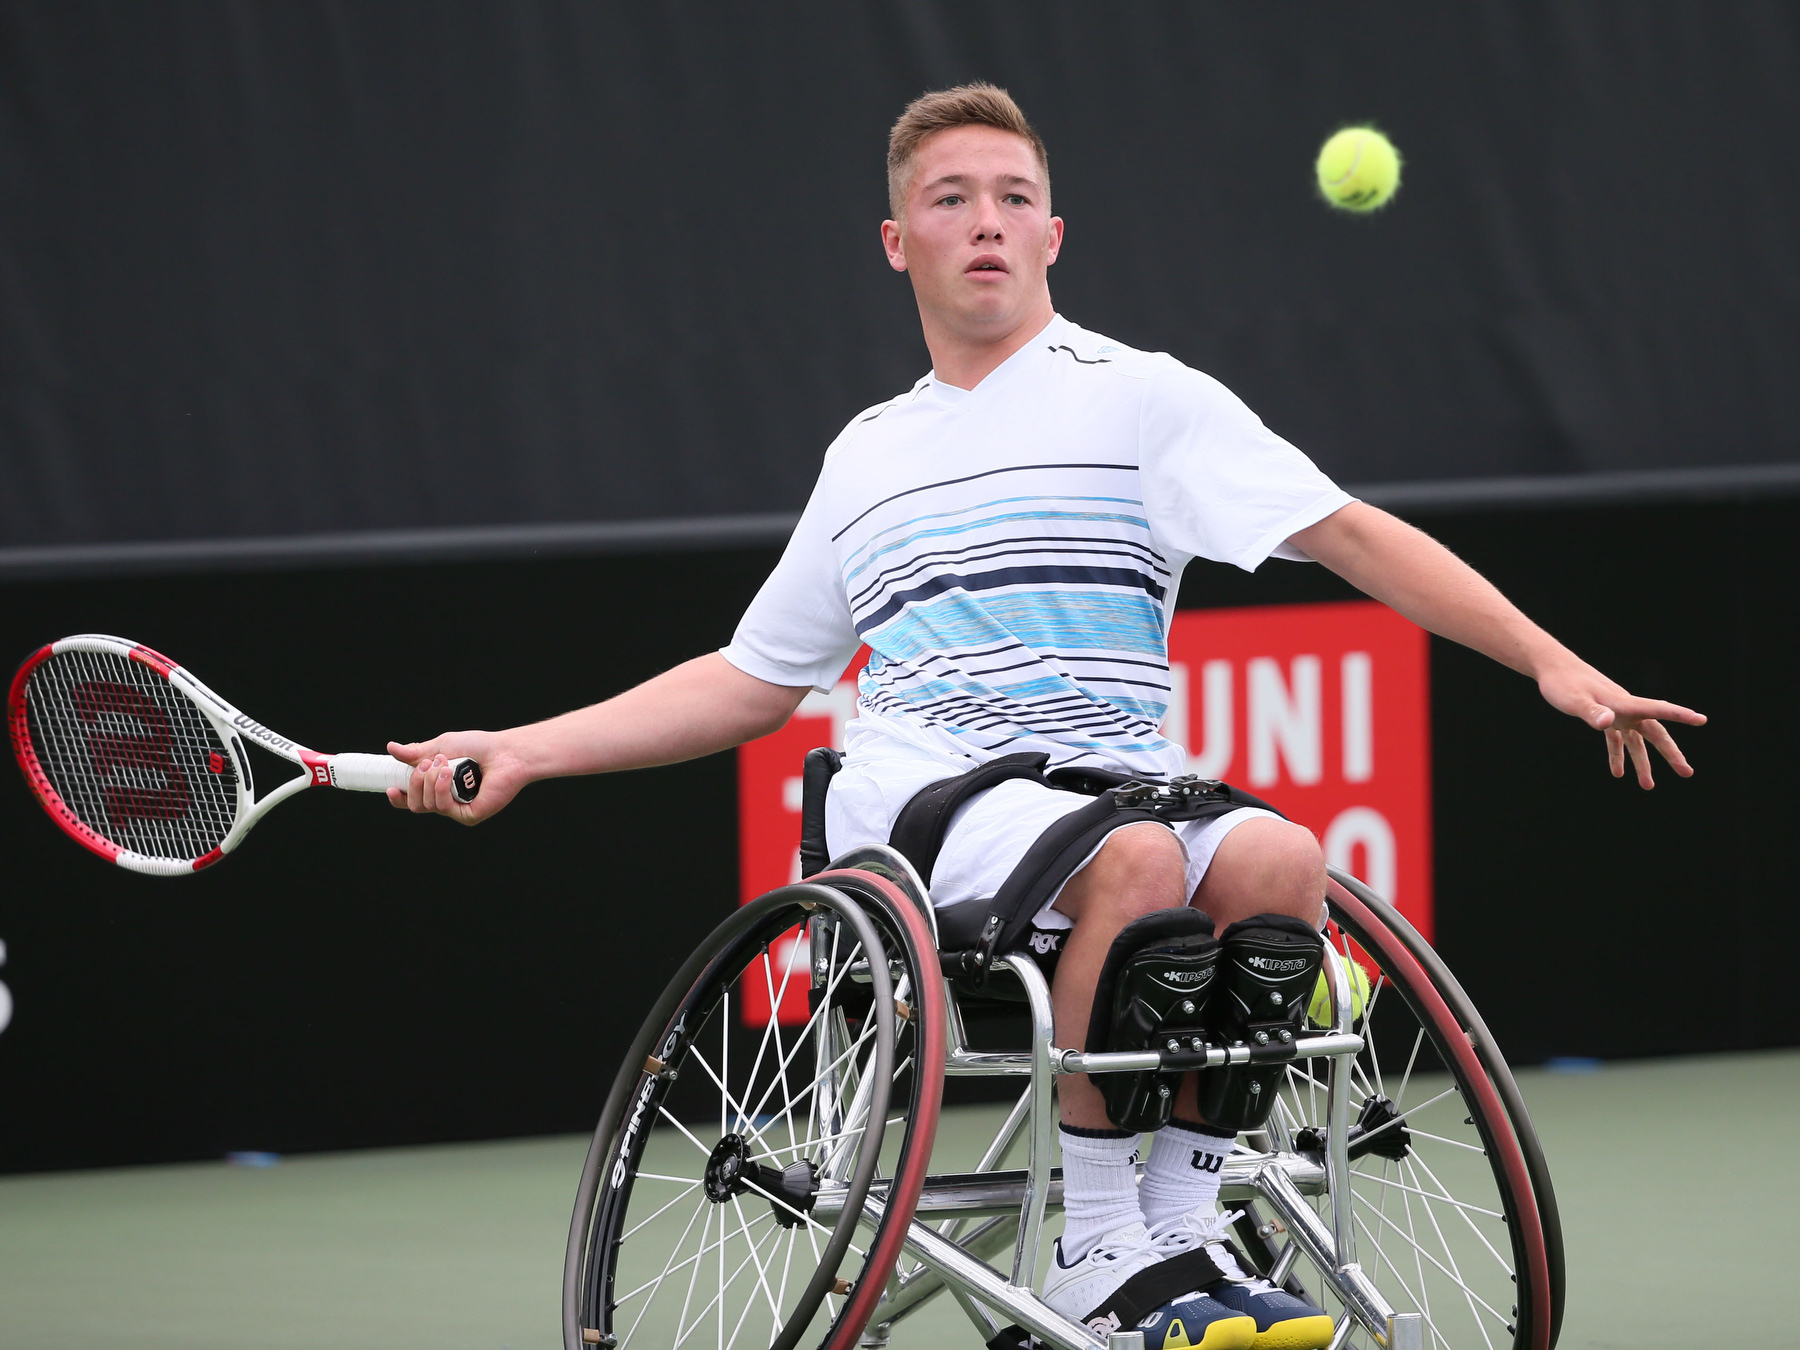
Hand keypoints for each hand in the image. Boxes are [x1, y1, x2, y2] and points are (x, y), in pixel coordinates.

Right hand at [385, 731, 524, 823]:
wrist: (505, 751)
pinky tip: (448, 774)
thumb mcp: (441, 745)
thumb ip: (416, 752)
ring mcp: (458, 809)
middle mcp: (447, 801)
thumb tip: (391, 748)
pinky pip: (444, 808)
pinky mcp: (470, 815)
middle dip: (415, 782)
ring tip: (445, 763)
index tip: (391, 788)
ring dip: (430, 780)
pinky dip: (441, 789)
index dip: (399, 798)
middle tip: (430, 763)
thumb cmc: (478, 746)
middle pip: (415, 804)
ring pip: (426, 805)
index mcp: (438, 787)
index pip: (412, 800)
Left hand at [1535, 660, 1706, 788]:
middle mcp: (1625, 708)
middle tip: (1687, 773)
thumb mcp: (1574, 700)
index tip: (1701, 719)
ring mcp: (1616, 713)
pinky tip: (1618, 773)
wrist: (1552, 668)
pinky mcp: (1604, 716)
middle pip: (1655, 732)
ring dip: (1643, 762)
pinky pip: (1617, 739)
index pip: (1658, 709)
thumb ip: (1591, 712)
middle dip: (1670, 753)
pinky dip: (1618, 754)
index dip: (1680, 715)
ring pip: (1637, 741)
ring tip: (1648, 786)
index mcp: (1623, 703)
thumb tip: (1608, 723)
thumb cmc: (1562, 683)